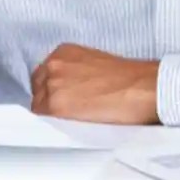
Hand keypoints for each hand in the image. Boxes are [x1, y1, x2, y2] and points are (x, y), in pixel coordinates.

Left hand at [30, 44, 160, 124]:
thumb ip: (75, 71)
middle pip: (37, 88)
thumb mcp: (95, 63)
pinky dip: (52, 124)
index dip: (52, 89)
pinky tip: (69, 127)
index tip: (63, 99)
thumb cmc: (129, 78)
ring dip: (51, 113)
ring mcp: (52, 84)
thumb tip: (70, 87)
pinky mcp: (55, 106)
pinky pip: (42, 118)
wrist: (142, 88)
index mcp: (64, 52)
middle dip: (48, 99)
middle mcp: (53, 64)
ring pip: (38, 105)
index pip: (44, 75)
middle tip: (68, 112)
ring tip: (73, 121)